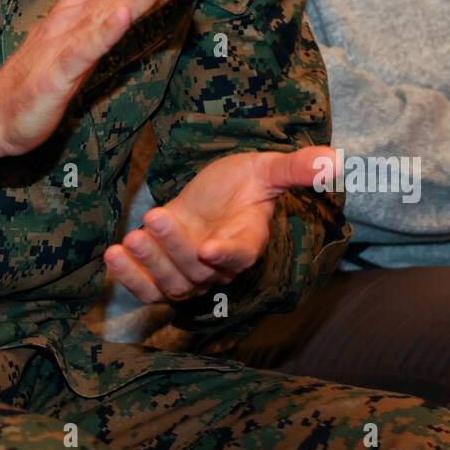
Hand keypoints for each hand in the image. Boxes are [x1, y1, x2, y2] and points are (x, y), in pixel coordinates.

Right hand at [0, 0, 200, 171]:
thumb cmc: (41, 77)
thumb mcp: (82, 40)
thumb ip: (110, 10)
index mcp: (80, 11)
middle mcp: (73, 18)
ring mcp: (65, 41)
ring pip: (107, 12)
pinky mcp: (58, 69)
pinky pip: (85, 47)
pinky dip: (105, 30)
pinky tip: (123, 15)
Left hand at [103, 145, 337, 303]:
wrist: (211, 195)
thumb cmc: (242, 182)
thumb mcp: (266, 168)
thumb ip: (296, 168)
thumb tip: (335, 159)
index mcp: (248, 240)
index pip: (241, 254)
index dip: (227, 254)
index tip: (211, 248)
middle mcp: (219, 264)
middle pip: (198, 268)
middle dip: (174, 247)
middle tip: (154, 218)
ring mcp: (190, 271)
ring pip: (172, 281)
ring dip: (150, 261)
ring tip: (131, 237)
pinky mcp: (164, 273)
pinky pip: (149, 289)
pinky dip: (130, 277)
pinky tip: (114, 256)